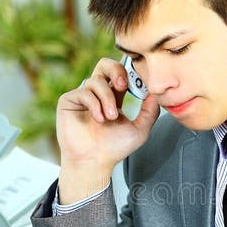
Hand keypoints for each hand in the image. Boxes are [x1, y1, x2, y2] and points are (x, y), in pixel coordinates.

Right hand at [56, 57, 159, 202]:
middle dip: (116, 71)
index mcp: (113, 97)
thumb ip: (150, 111)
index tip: (139, 82)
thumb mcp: (140, 129)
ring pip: (96, 80)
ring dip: (107, 98)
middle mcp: (97, 94)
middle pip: (105, 64)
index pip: (121, 74)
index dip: (130, 73)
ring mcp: (82, 96)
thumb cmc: (114, 149)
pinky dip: (94, 104)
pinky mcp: (69, 101)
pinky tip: (98, 118)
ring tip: (110, 117)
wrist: (94, 162)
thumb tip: (157, 93)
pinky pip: (84, 92)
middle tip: (123, 86)